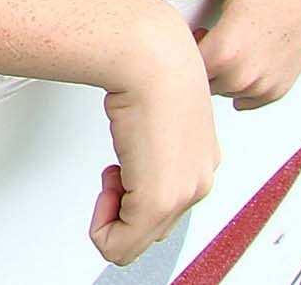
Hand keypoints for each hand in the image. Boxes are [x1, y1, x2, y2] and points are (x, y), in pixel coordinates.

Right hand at [90, 15, 218, 265]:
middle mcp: (198, 181)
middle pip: (150, 226)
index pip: (166, 203)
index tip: (119, 167)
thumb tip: (132, 139)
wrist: (151, 56)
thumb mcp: (152, 104)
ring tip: (114, 169)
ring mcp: (183, 193)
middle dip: (121, 204)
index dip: (131, 191)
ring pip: (135, 237)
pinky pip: (119, 245)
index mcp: (199, 160)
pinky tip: (108, 181)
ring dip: (111, 210)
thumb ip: (149, 131)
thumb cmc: (150, 65)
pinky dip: (101, 224)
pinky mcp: (160, 199)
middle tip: (114, 170)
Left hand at [164, 0, 300, 107]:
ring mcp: (270, 81)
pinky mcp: (285, 83)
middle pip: (204, 83)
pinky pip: (252, 100)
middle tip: (204, 33)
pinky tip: (240, 60)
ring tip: (224, 41)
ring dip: (219, 73)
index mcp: (231, 48)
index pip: (186, 69)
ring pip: (226, 92)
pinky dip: (241, 85)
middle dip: (199, 61)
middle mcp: (251, 71)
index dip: (180, 50)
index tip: (189, 30)